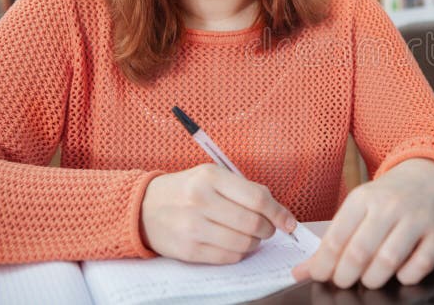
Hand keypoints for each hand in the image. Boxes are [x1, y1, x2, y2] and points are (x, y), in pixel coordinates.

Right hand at [140, 163, 296, 263]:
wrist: (145, 208)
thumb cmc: (188, 189)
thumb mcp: (213, 176)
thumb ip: (244, 189)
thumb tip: (278, 211)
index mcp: (210, 177)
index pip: (257, 198)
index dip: (279, 212)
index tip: (288, 222)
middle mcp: (200, 201)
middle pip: (252, 223)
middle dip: (269, 229)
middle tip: (268, 229)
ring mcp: (192, 227)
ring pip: (242, 243)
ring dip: (255, 243)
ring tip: (251, 237)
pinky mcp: (188, 250)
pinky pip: (227, 257)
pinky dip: (239, 253)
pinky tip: (235, 244)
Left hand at [293, 158, 433, 288]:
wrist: (429, 175)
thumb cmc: (388, 197)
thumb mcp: (358, 207)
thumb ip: (332, 239)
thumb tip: (301, 272)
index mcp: (364, 198)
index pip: (337, 237)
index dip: (324, 264)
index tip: (322, 275)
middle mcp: (390, 206)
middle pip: (359, 252)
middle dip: (345, 276)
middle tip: (344, 281)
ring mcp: (416, 219)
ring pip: (388, 260)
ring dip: (373, 279)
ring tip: (368, 279)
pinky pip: (420, 265)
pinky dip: (406, 276)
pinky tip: (399, 273)